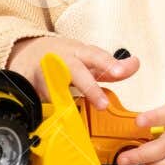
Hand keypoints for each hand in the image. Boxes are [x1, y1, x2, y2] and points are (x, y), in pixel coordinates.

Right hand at [5, 37, 137, 108]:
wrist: (28, 54)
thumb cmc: (64, 58)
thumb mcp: (87, 58)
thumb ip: (110, 67)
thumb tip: (135, 64)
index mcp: (79, 53)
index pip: (97, 56)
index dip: (110, 64)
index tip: (124, 70)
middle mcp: (63, 60)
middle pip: (76, 72)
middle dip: (90, 88)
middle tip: (102, 104)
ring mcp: (45, 72)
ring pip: (55, 86)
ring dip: (63, 100)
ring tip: (72, 112)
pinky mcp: (30, 84)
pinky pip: (39, 98)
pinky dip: (45, 105)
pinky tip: (52, 112)